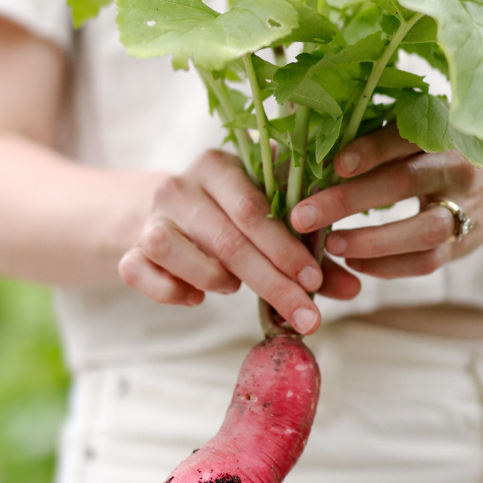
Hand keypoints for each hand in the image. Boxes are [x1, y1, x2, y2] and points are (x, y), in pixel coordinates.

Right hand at [118, 149, 360, 332]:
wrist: (164, 214)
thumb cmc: (231, 216)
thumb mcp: (271, 221)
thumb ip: (310, 252)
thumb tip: (355, 289)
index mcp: (219, 165)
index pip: (255, 209)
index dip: (286, 249)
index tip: (314, 281)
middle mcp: (179, 185)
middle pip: (226, 239)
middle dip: (271, 283)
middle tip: (305, 317)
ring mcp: (149, 217)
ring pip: (171, 248)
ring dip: (211, 278)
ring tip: (234, 289)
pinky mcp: (127, 247)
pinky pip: (137, 271)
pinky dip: (168, 290)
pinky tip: (195, 298)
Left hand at [289, 124, 482, 278]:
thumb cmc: (442, 153)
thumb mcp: (421, 130)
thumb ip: (374, 131)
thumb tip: (306, 127)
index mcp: (443, 131)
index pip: (404, 137)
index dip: (369, 150)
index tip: (333, 164)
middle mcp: (458, 168)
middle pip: (404, 182)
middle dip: (349, 200)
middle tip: (303, 215)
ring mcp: (465, 209)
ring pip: (420, 231)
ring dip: (370, 241)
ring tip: (329, 244)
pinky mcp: (462, 245)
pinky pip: (425, 262)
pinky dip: (387, 266)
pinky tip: (353, 262)